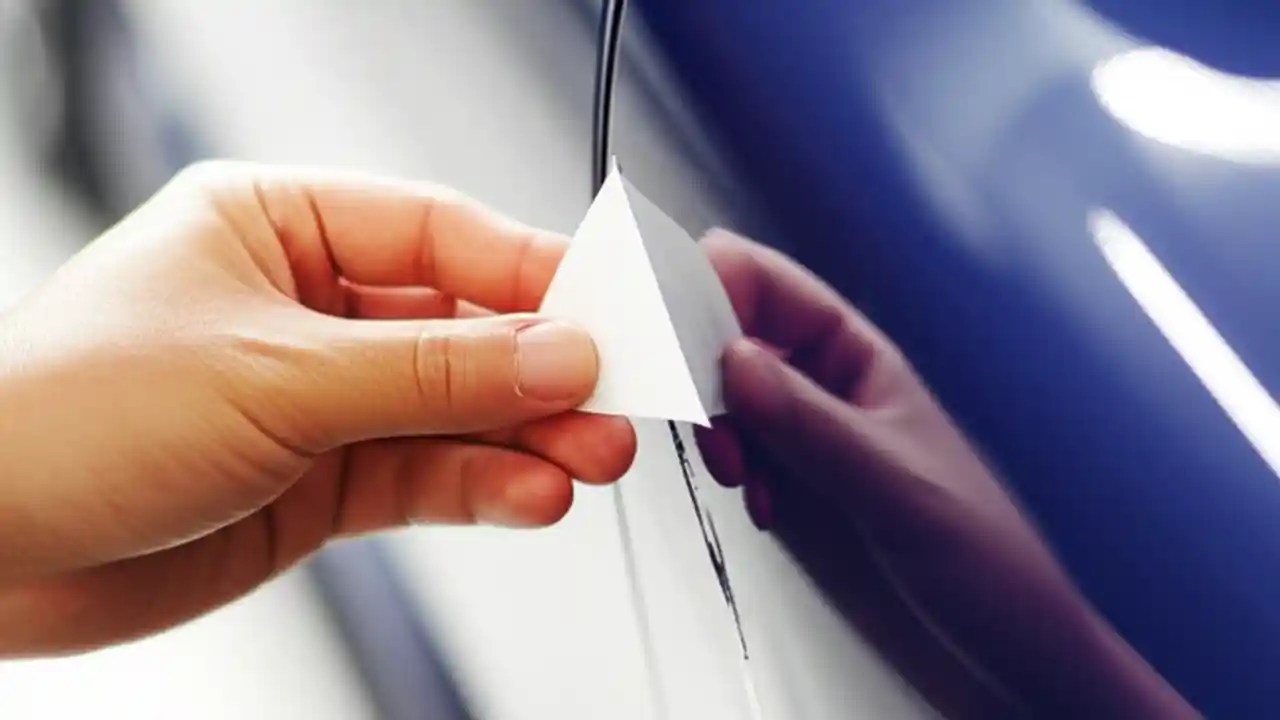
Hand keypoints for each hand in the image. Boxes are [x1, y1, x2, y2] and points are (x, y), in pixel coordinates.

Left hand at [0, 162, 634, 654]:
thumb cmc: (63, 416)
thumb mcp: (274, 373)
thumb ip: (432, 372)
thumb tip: (557, 354)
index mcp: (276, 227)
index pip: (437, 232)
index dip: (530, 271)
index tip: (606, 311)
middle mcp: (304, 306)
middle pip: (458, 326)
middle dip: (538, 368)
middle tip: (616, 398)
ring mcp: (317, 397)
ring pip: (451, 408)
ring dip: (525, 435)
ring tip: (592, 456)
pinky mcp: (318, 479)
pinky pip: (423, 473)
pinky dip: (481, 485)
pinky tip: (530, 493)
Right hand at [696, 232, 1194, 718]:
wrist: (1006, 639)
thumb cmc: (985, 554)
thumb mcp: (895, 485)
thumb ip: (812, 423)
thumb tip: (733, 362)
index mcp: (857, 354)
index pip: (766, 283)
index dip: (711, 287)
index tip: (674, 332)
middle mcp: (825, 383)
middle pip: (727, 334)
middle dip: (699, 370)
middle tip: (707, 421)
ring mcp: (806, 431)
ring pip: (722, 396)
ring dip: (715, 429)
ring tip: (744, 475)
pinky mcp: (793, 479)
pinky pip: (735, 449)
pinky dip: (730, 470)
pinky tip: (763, 504)